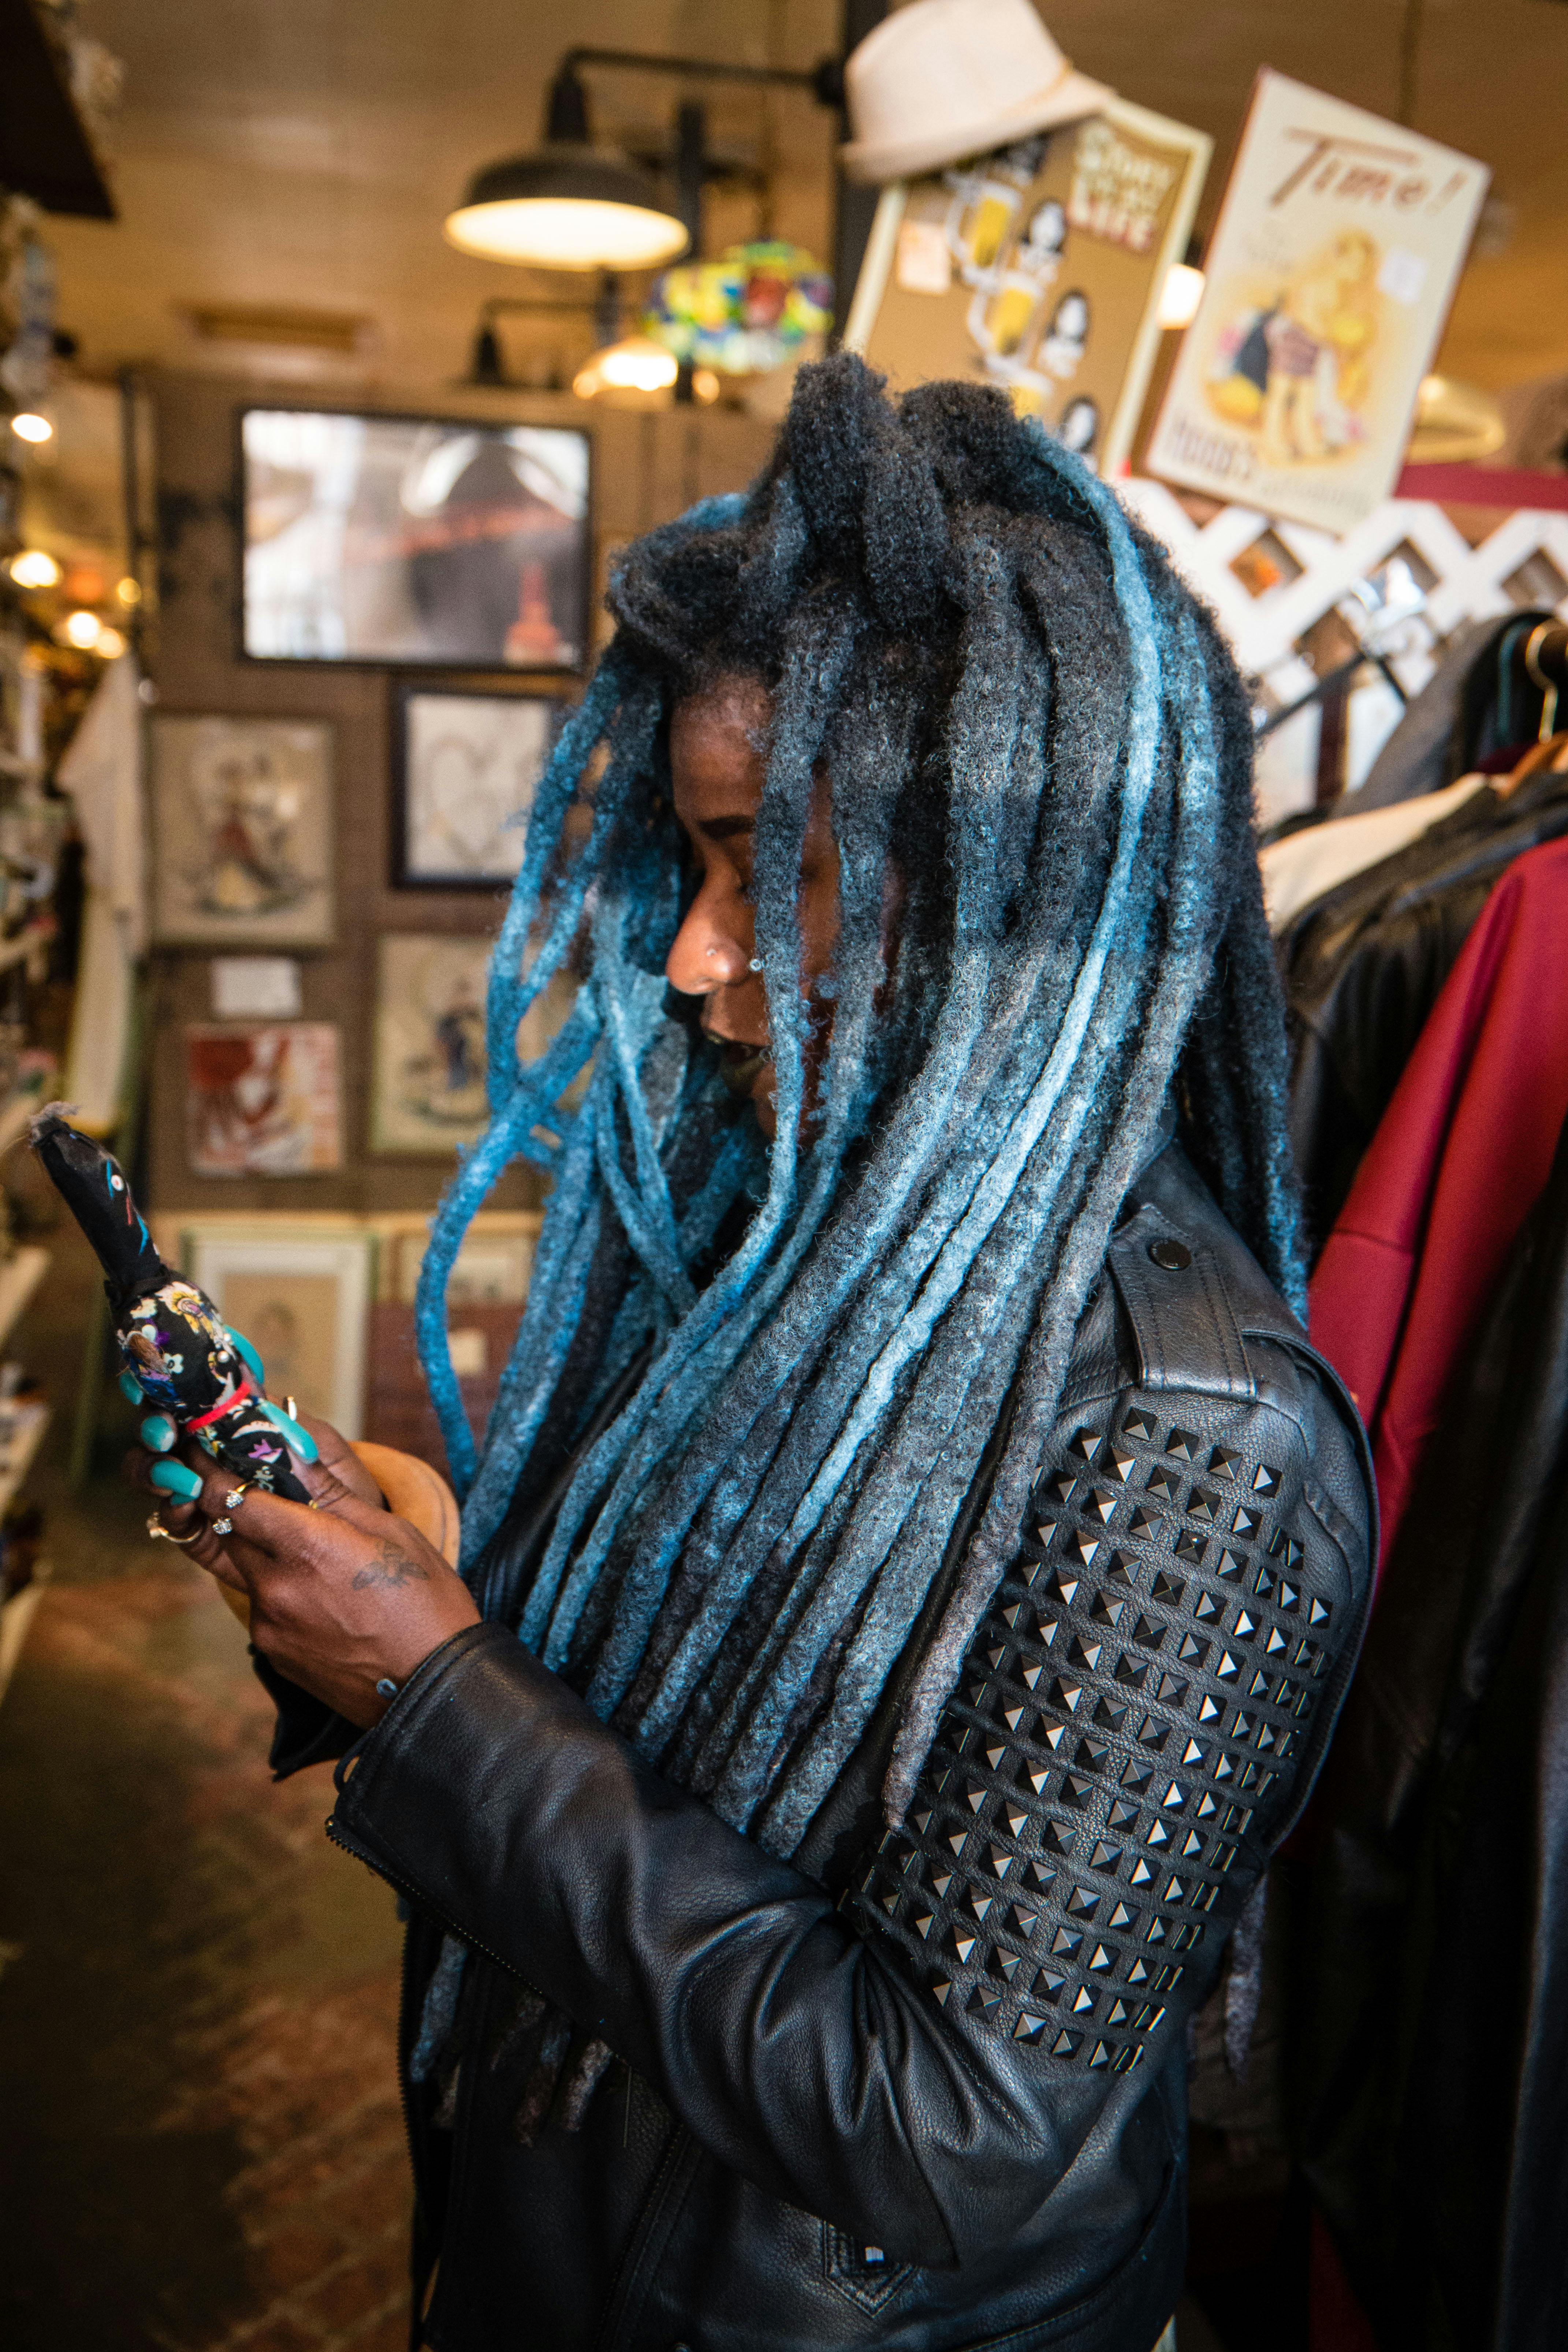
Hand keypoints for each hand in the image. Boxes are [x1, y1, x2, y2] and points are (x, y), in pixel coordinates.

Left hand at [125, 1426, 479, 1727]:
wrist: (435, 1689)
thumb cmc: (425, 1603)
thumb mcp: (387, 1530)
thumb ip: (328, 1492)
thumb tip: (291, 1449)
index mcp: (305, 1546)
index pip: (227, 1496)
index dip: (211, 1468)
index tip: (206, 1447)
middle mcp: (274, 1586)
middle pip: (226, 1530)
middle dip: (234, 1504)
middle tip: (252, 1485)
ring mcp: (268, 1625)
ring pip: (243, 1569)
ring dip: (260, 1549)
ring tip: (307, 1549)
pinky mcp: (272, 1653)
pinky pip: (261, 1606)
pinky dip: (276, 1588)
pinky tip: (317, 1593)